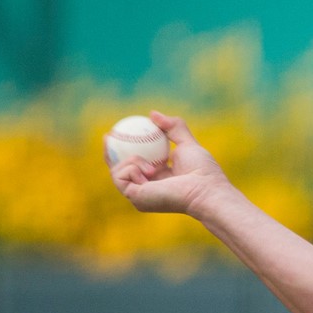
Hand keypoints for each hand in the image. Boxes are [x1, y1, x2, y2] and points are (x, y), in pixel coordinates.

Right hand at [109, 110, 230, 217]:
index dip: (122, 149)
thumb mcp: (187, 143)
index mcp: (157, 177)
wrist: (205, 190)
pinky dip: (131, 168)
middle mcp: (146, 188)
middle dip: (109, 153)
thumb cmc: (203, 172)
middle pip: (118, 169)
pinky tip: (149, 171)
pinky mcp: (135, 199)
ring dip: (131, 160)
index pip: (134, 163)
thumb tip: (152, 113)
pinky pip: (120, 176)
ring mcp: (139, 195)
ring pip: (117, 170)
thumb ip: (173, 127)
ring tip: (153, 166)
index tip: (114, 133)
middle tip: (107, 136)